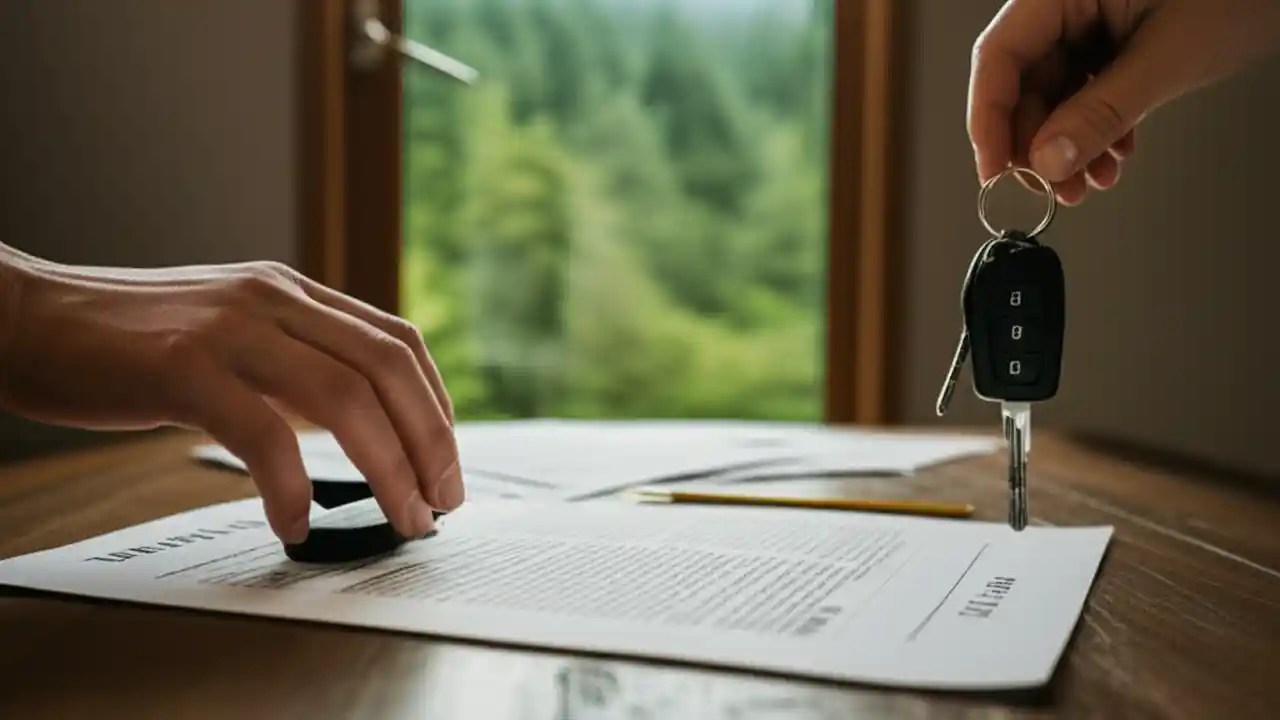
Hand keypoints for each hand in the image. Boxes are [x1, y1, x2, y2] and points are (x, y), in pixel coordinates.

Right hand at [0, 243, 460, 543]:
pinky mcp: (182, 367)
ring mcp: (229, 329)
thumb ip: (288, 358)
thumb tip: (353, 420)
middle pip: (388, 368)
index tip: (446, 459)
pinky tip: (295, 524)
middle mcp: (273, 299)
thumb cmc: (126, 341)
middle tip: (443, 502)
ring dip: (389, 468)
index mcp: (291, 292)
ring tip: (403, 519)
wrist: (24, 318)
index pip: (397, 340)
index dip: (437, 403)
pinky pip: (263, 433)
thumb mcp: (229, 331)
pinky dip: (292, 486)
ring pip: (344, 398)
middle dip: (431, 442)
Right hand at [968, 0, 1279, 203]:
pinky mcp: (1117, 39)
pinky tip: (1111, 158)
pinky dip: (1096, 131)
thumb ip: (1102, 111)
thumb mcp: (1168, 55)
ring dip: (1068, 146)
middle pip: (1023, 80)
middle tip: (1050, 189)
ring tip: (1086, 183)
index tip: (995, 171)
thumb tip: (1049, 160)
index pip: (1000, 55)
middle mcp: (1071, 0)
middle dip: (1037, 144)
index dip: (990, 119)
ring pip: (1056, 94)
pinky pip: (1088, 91)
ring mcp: (1094, 19)